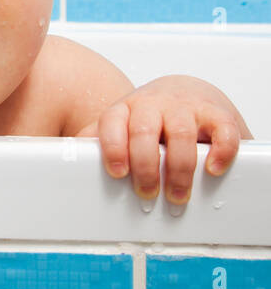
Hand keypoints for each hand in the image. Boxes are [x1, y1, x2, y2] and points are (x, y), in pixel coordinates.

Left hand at [83, 75, 249, 205]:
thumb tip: (66, 164)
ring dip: (178, 169)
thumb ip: (97, 141)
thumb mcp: (119, 126)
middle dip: (146, 167)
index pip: (112, 123)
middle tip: (147, 194)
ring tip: (177, 195)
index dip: (113, 148)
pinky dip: (220, 150)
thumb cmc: (147, 118)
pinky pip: (221, 129)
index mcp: (124, 110)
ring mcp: (185, 107)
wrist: (186, 92)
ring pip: (180, 133)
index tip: (118, 173)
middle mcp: (153, 104)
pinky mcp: (215, 113)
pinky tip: (212, 168)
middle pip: (144, 132)